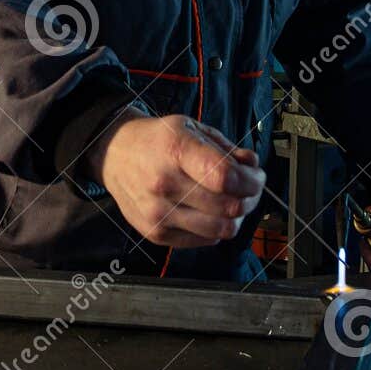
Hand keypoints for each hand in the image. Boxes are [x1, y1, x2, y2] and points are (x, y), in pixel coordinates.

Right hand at [91, 114, 265, 247]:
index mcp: (175, 150)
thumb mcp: (191, 128)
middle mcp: (165, 183)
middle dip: (250, 198)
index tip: (256, 177)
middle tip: (250, 189)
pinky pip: (204, 241)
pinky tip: (211, 212)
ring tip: (233, 202)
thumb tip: (252, 167)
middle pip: (227, 206)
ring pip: (220, 230)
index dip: (251, 181)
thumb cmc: (156, 140)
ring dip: (236, 218)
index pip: (225, 177)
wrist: (114, 155)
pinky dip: (216, 229)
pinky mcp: (156, 233)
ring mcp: (159, 213)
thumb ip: (226, 148)